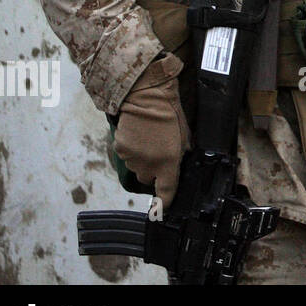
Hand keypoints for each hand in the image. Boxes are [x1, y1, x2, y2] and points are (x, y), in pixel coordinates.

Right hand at [113, 54, 190, 207]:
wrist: (146, 97)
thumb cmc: (170, 114)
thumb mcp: (185, 136)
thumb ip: (180, 154)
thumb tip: (177, 163)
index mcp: (168, 162)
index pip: (166, 191)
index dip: (164, 202)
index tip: (162, 209)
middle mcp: (148, 165)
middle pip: (148, 179)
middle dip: (153, 170)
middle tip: (158, 153)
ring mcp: (132, 158)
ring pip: (136, 168)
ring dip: (141, 160)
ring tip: (148, 140)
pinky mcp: (119, 149)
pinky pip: (125, 157)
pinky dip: (130, 151)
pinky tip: (137, 136)